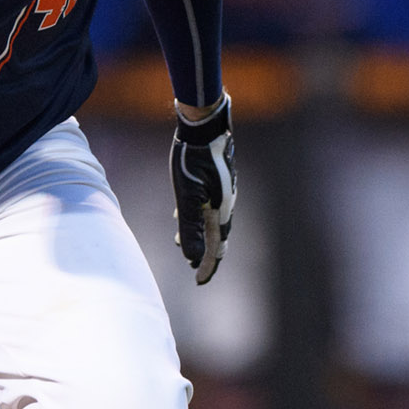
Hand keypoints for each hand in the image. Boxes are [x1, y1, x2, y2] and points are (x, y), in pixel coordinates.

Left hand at [171, 93, 235, 283]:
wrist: (204, 127)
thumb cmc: (193, 160)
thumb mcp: (188, 196)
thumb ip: (190, 227)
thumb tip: (193, 258)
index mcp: (220, 211)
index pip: (216, 247)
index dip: (208, 266)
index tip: (199, 282)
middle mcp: (225, 204)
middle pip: (217, 237)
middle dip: (207, 255)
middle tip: (196, 270)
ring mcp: (221, 191)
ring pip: (211, 221)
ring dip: (200, 237)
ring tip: (184, 247)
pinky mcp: (215, 180)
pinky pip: (206, 206)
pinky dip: (196, 218)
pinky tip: (183, 215)